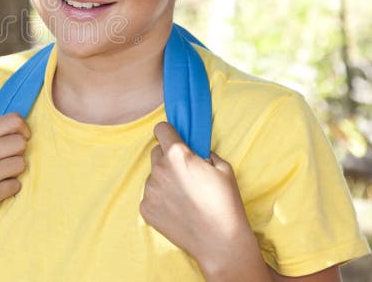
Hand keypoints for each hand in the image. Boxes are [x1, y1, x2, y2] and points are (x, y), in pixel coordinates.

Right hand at [0, 113, 29, 240]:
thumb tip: (15, 129)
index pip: (13, 121)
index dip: (23, 129)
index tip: (21, 137)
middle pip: (20, 142)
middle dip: (19, 151)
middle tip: (9, 159)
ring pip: (20, 164)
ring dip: (15, 171)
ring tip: (1, 175)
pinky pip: (15, 186)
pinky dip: (10, 188)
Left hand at [140, 122, 265, 278]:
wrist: (219, 242)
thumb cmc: (225, 203)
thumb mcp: (223, 168)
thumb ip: (204, 152)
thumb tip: (195, 150)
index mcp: (176, 155)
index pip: (161, 129)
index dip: (169, 133)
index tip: (174, 140)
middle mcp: (158, 169)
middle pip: (156, 152)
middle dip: (167, 157)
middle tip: (185, 173)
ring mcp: (149, 190)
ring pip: (153, 175)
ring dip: (164, 179)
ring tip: (184, 196)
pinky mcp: (145, 208)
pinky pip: (150, 195)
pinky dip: (160, 199)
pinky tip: (177, 210)